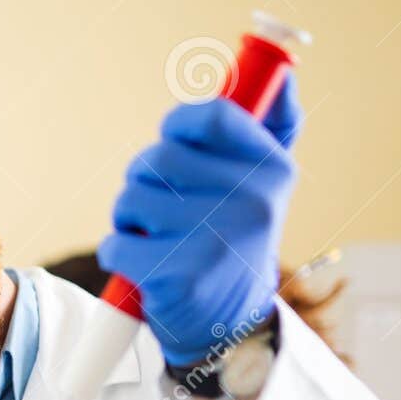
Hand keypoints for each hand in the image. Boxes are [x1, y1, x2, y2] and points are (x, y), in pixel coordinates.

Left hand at [98, 73, 300, 365]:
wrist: (229, 326)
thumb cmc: (235, 243)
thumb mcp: (266, 187)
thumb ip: (272, 129)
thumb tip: (282, 73)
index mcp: (270, 170)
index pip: (213, 116)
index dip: (178, 124)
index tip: (171, 141)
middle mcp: (248, 201)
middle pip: (159, 157)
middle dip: (143, 179)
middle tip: (155, 207)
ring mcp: (212, 238)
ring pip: (132, 198)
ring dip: (127, 217)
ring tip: (150, 236)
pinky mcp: (177, 275)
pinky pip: (118, 242)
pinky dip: (117, 251)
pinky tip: (140, 264)